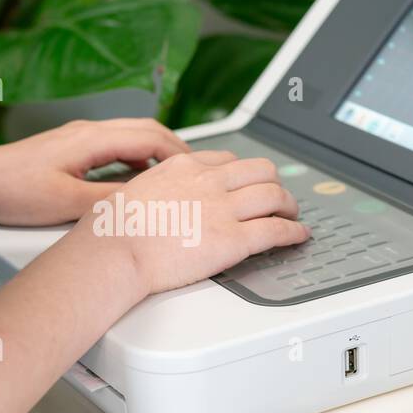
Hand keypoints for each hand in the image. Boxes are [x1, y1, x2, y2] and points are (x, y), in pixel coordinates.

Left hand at [0, 118, 191, 225]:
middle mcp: (86, 131)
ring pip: (129, 136)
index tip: (199, 170)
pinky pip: (112, 146)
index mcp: (91, 139)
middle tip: (193, 172)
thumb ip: (110, 202)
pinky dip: (132, 159)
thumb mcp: (67, 205)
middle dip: (174, 149)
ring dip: (153, 153)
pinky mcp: (67, 149)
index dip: (180, 153)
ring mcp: (76, 138)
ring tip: (170, 178)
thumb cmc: (11, 190)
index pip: (151, 136)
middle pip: (145, 130)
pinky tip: (132, 180)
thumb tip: (145, 204)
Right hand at [63, 149, 309, 296]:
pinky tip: (298, 235)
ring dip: (289, 205)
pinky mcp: (233, 240)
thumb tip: (159, 200)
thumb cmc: (113, 229)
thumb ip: (158, 190)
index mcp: (184, 166)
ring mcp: (224, 209)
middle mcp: (209, 182)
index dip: (244, 174)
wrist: (114, 251)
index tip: (247, 183)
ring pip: (274, 196)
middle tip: (277, 197)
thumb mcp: (135, 190)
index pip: (228, 161)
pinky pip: (276, 230)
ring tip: (291, 214)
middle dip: (273, 183)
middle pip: (260, 171)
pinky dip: (293, 232)